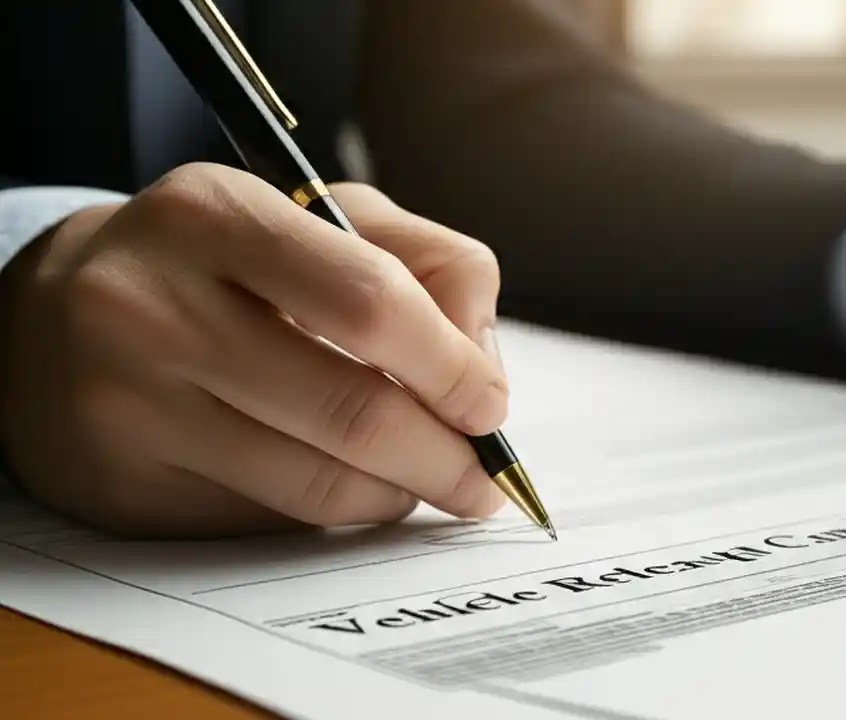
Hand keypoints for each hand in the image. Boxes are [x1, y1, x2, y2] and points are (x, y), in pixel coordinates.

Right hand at [0, 163, 509, 536]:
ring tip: (421, 479)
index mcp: (214, 216)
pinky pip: (269, 523)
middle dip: (445, 458)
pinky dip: (333, 514)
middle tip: (482, 480)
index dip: (453, 368)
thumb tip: (485, 370)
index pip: (372, 304)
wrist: (52, 320)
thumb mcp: (323, 217)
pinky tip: (345, 488)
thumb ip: (430, 264)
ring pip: (317, 486)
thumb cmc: (220, 263)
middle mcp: (155, 308)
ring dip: (397, 494)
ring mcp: (129, 407)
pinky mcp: (123, 489)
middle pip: (354, 412)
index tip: (491, 408)